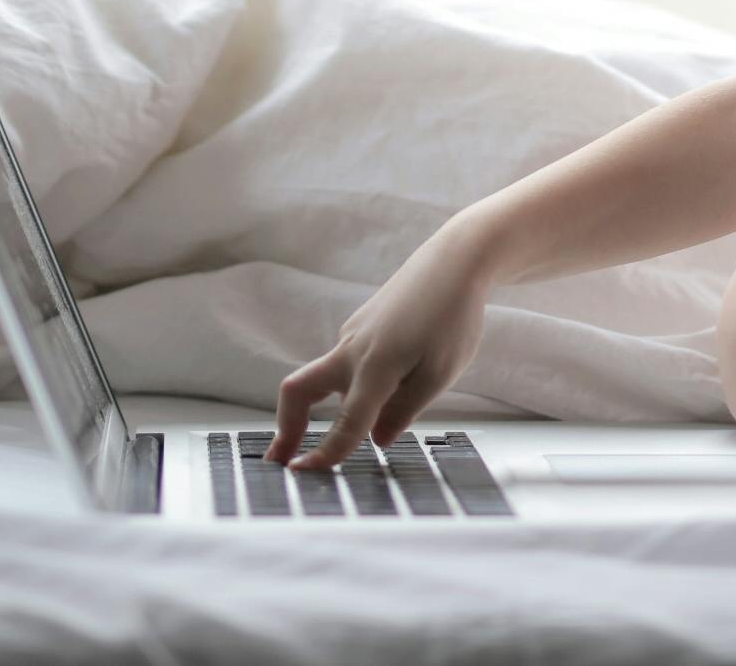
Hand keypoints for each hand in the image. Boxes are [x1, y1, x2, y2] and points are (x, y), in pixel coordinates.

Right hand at [267, 227, 493, 470]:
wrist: (454, 261)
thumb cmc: (453, 317)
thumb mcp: (440, 374)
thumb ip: (404, 410)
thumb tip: (375, 438)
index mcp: (375, 367)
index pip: (346, 422)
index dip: (326, 452)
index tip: (305, 474)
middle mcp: (352, 350)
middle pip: (299, 390)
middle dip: (285, 427)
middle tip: (282, 459)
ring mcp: (352, 335)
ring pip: (328, 379)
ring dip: (327, 409)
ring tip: (348, 436)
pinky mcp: (360, 326)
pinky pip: (348, 364)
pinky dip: (352, 387)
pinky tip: (386, 390)